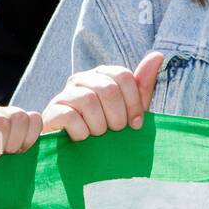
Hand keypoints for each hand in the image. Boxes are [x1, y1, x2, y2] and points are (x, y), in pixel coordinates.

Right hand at [43, 51, 164, 141]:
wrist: (74, 153)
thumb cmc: (105, 129)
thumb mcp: (128, 109)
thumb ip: (142, 85)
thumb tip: (158, 55)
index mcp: (101, 75)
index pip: (124, 76)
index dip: (134, 103)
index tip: (135, 124)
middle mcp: (80, 79)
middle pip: (108, 89)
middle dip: (117, 117)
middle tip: (114, 131)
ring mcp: (63, 94)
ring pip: (88, 101)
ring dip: (99, 127)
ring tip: (97, 135)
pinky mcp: (51, 112)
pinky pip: (70, 117)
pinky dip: (82, 133)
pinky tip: (82, 138)